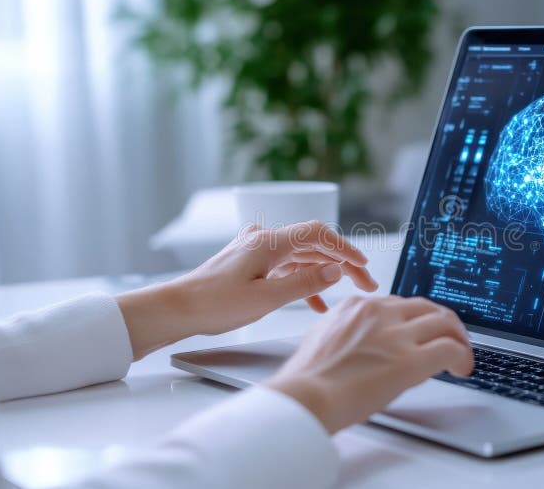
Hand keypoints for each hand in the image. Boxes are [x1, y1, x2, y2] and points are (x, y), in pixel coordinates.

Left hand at [117, 221, 378, 359]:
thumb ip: (305, 282)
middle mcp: (263, 239)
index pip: (317, 234)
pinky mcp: (250, 262)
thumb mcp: (266, 298)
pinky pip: (285, 267)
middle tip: (366, 283)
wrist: (177, 309)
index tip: (364, 264)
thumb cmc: (214, 304)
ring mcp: (256, 250)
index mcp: (268, 242)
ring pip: (301, 257)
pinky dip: (302, 281)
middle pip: (313, 245)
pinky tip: (316, 302)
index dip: (345, 247)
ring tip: (348, 293)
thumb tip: (337, 271)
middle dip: (342, 263)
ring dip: (325, 273)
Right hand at [265, 295, 473, 433]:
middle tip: (451, 339)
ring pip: (444, 321)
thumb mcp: (325, 341)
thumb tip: (369, 347)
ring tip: (461, 355)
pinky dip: (463, 357)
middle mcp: (377, 313)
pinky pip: (450, 349)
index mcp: (355, 307)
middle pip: (426, 307)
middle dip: (443, 322)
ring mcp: (395, 335)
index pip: (398, 304)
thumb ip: (350, 335)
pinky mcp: (409, 361)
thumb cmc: (305, 383)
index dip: (416, 321)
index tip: (421, 334)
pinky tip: (462, 369)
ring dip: (458, 338)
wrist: (302, 399)